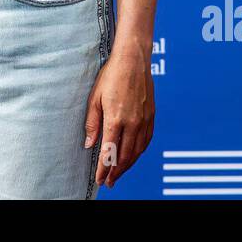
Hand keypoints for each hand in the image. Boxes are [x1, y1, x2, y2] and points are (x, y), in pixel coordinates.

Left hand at [83, 41, 153, 188]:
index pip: (109, 152)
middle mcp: (133, 123)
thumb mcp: (95, 98)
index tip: (100, 179)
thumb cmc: (112, 75)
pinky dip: (139, 153)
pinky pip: (146, 141)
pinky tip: (133, 156)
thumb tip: (89, 144)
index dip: (104, 169)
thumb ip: (92, 123)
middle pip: (125, 156)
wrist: (133, 60)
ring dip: (128, 165)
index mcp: (116, 119)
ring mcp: (144, 120)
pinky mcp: (151, 116)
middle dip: (116, 172)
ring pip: (137, 151)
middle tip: (109, 181)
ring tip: (119, 174)